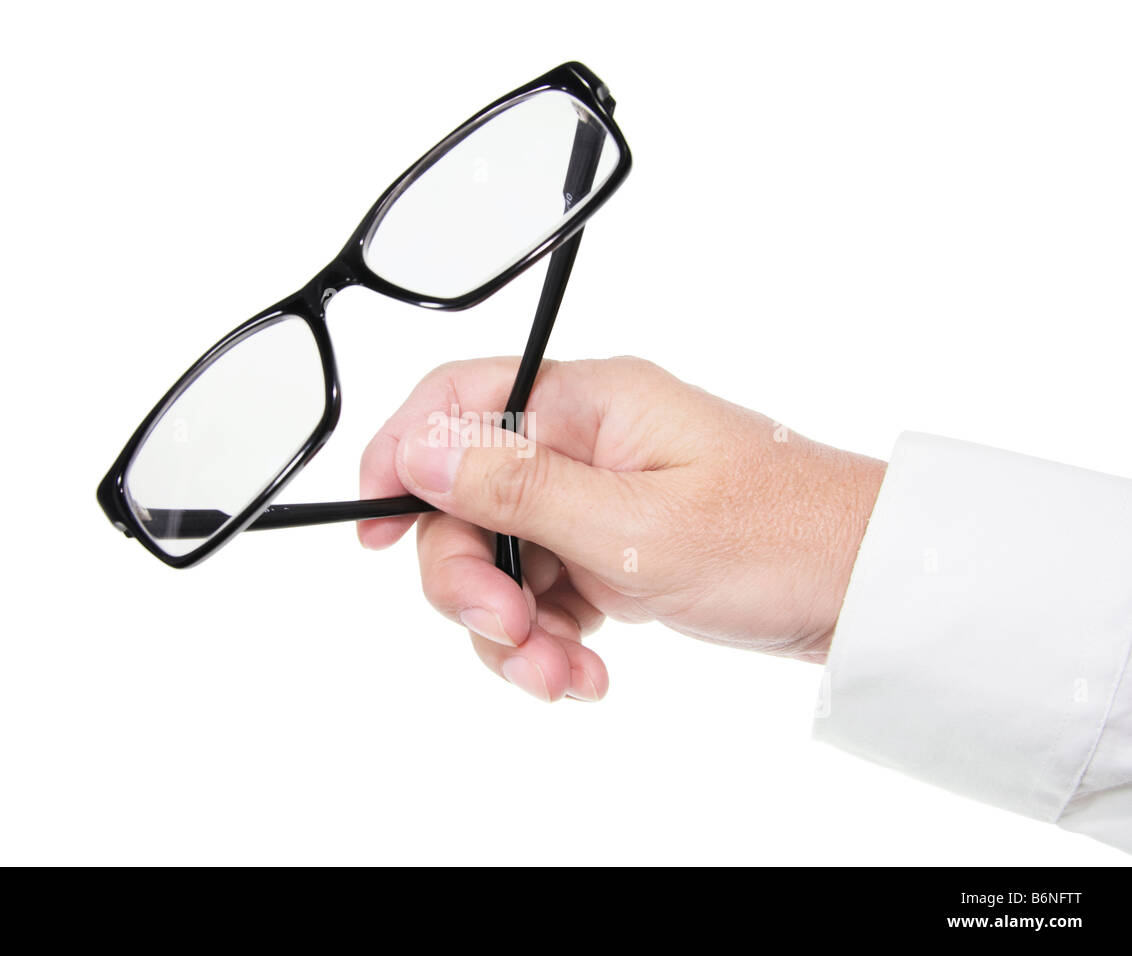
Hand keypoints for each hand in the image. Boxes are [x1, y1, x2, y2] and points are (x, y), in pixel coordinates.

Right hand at [358, 357, 884, 700]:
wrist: (868, 591)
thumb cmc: (780, 539)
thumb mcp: (635, 525)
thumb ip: (517, 488)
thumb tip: (418, 449)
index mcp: (590, 403)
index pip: (456, 402)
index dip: (400, 458)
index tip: (372, 532)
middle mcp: (586, 443)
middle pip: (468, 501)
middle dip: (470, 581)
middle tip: (509, 635)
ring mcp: (598, 499)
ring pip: (503, 560)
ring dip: (513, 629)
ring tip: (563, 677)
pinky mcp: (613, 549)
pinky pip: (545, 593)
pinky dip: (551, 641)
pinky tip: (588, 674)